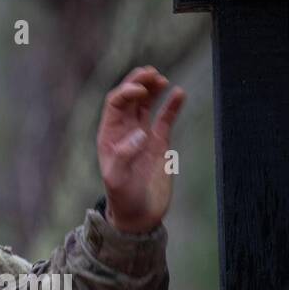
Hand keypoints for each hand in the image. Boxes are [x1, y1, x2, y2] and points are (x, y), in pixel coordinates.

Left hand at [96, 65, 185, 233]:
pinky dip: (171, 105)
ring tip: (161, 78)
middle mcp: (124, 131)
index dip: (125, 92)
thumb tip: (139, 133)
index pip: (115, 104)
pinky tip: (179, 93)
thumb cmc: (123, 199)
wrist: (139, 216)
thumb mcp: (117, 180)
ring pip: (146, 104)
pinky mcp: (160, 143)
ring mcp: (143, 135)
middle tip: (150, 73)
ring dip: (152, 89)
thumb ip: (124, 156)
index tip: (139, 89)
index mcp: (109, 135)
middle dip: (137, 83)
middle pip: (129, 99)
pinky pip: (165, 119)